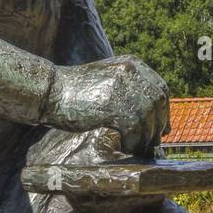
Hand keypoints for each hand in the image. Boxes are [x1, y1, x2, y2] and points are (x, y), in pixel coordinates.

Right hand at [40, 56, 169, 155]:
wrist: (49, 91)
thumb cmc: (75, 92)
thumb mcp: (106, 80)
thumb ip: (128, 89)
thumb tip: (152, 113)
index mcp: (131, 64)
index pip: (160, 88)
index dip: (163, 111)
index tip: (162, 129)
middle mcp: (130, 71)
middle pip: (158, 103)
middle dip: (157, 126)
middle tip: (151, 144)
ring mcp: (121, 87)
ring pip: (148, 118)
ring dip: (145, 137)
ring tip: (136, 148)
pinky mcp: (112, 104)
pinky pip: (134, 129)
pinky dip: (133, 142)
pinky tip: (125, 147)